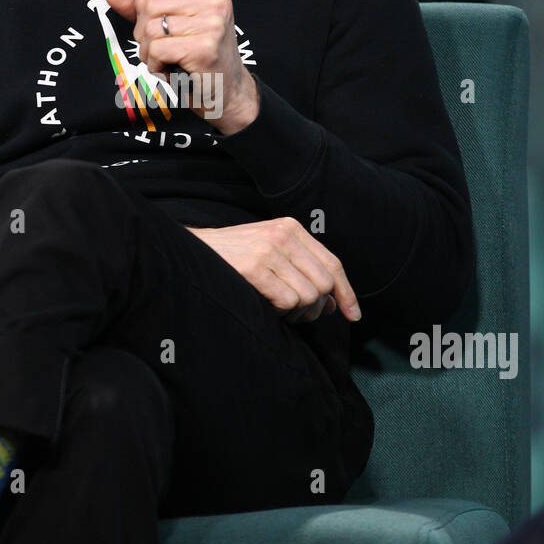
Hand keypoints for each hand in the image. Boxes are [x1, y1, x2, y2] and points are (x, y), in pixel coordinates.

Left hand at [103, 0, 259, 132]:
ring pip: (150, 29)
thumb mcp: (174, 25)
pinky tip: (170, 70)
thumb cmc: (201, 57)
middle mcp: (215, 0)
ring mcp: (212, 23)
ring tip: (166, 60)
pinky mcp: (204, 47)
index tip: (157, 24)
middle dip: (144, 32)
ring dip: (149, 52)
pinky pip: (156, 49)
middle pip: (150, 5)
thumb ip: (143, 8)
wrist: (227, 91)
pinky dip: (155, 65)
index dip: (145, 3)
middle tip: (161, 49)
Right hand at [183, 217, 361, 323]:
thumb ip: (302, 268)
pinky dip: (280, 311)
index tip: (353, 315)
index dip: (346, 292)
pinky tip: (264, 304)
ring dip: (296, 312)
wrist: (190, 252)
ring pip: (308, 295)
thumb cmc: (232, 257)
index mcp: (291, 228)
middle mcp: (283, 235)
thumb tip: (333, 303)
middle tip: (298, 314)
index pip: (332, 264)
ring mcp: (268, 251)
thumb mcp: (270, 250)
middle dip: (317, 307)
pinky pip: (287, 301)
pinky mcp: (254, 268)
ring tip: (276, 306)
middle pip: (324, 283)